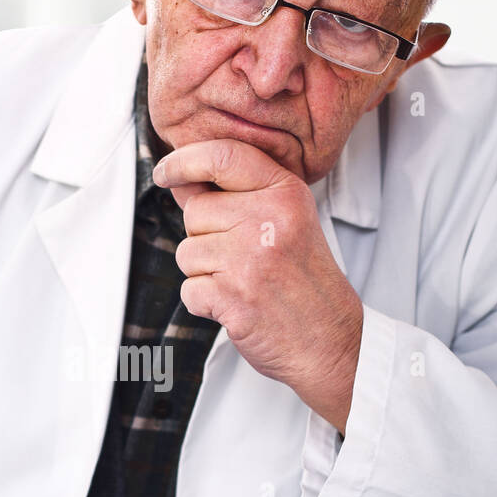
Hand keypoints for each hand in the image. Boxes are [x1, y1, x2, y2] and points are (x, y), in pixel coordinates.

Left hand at [153, 138, 363, 433]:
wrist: (330, 341)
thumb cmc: (307, 286)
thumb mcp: (288, 224)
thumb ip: (239, 197)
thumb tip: (183, 180)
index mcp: (285, 194)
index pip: (223, 155)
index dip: (184, 160)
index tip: (166, 171)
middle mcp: (269, 219)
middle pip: (195, 210)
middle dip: (204, 237)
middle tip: (240, 260)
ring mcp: (251, 258)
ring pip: (187, 252)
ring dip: (204, 273)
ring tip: (242, 283)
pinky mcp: (234, 296)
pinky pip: (189, 289)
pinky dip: (204, 303)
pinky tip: (236, 304)